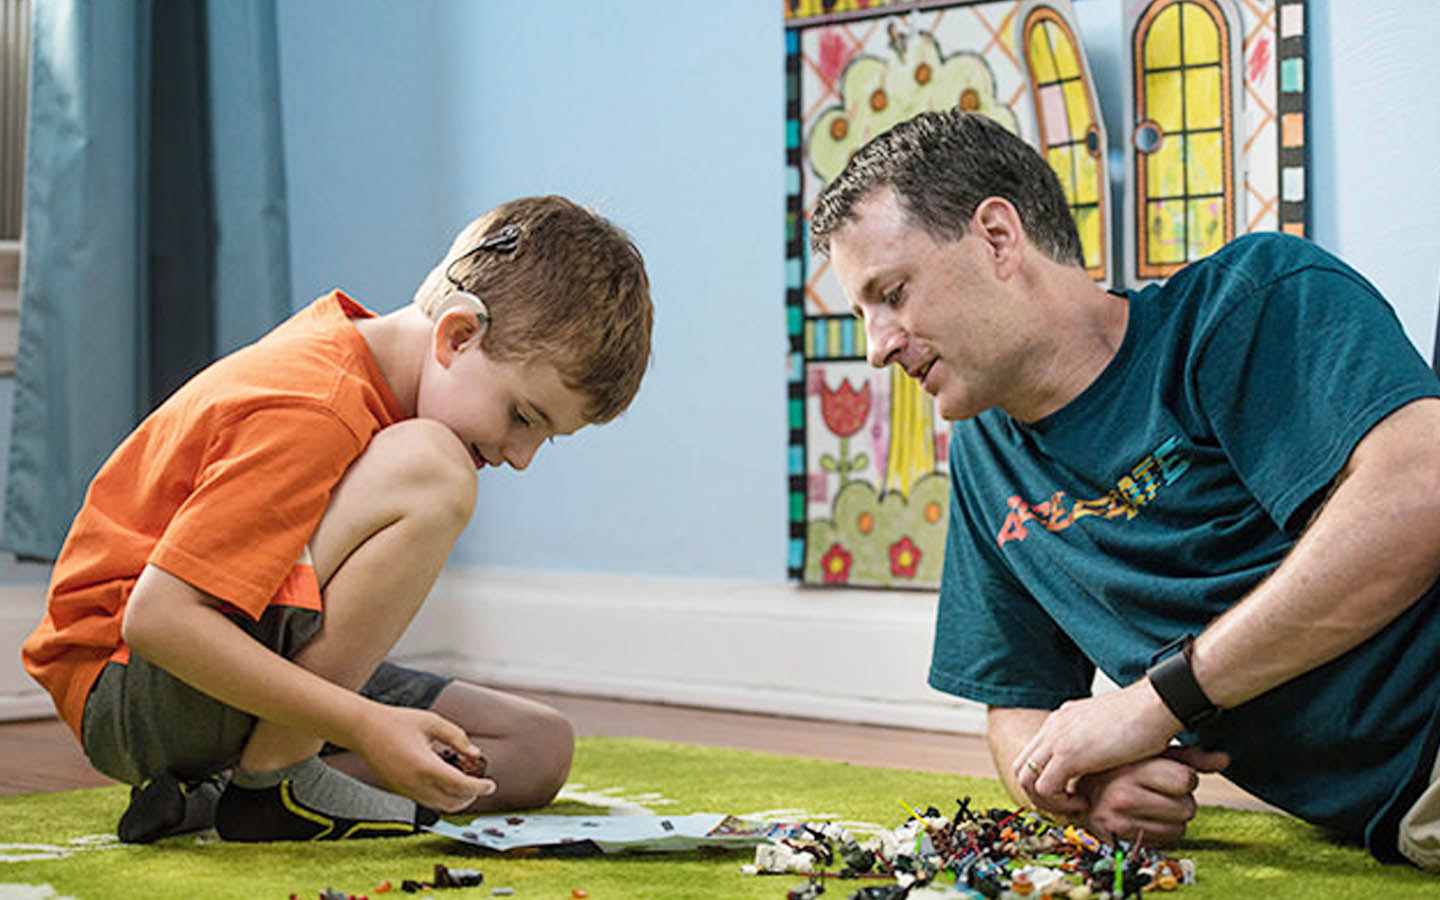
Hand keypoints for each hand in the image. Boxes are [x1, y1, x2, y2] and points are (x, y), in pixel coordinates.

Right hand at [354, 704, 495, 811]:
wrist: (363, 730)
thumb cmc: (396, 722)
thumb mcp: (432, 722)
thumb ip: (457, 737)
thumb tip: (475, 753)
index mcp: (424, 766)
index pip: (459, 785)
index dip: (479, 788)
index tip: (491, 785)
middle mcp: (415, 783)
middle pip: (452, 803)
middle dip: (471, 797)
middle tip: (481, 785)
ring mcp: (406, 790)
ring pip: (439, 806)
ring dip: (457, 800)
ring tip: (467, 784)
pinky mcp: (400, 791)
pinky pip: (427, 801)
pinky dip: (442, 798)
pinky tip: (447, 782)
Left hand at [1014, 679, 1182, 811]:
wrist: (1157, 704)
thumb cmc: (1148, 719)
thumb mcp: (1111, 730)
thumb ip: (1097, 745)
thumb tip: (1103, 765)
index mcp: (1063, 719)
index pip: (1034, 754)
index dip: (1046, 779)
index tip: (1072, 794)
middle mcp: (1054, 726)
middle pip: (1022, 766)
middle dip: (1039, 793)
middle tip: (1069, 805)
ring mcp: (1057, 738)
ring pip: (1025, 778)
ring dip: (1048, 800)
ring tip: (1079, 806)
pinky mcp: (1068, 753)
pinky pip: (1044, 788)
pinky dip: (1060, 802)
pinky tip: (1086, 802)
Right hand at [1074, 746, 1229, 845]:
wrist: (1075, 782)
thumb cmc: (1120, 765)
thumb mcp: (1150, 753)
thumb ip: (1189, 757)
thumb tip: (1225, 758)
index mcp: (1132, 766)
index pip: (1186, 780)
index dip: (1182, 778)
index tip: (1165, 774)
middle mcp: (1123, 794)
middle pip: (1187, 808)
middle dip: (1179, 801)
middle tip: (1157, 792)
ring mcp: (1118, 818)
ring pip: (1178, 829)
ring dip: (1171, 820)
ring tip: (1149, 805)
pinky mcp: (1116, 837)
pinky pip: (1162, 843)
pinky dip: (1159, 834)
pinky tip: (1142, 819)